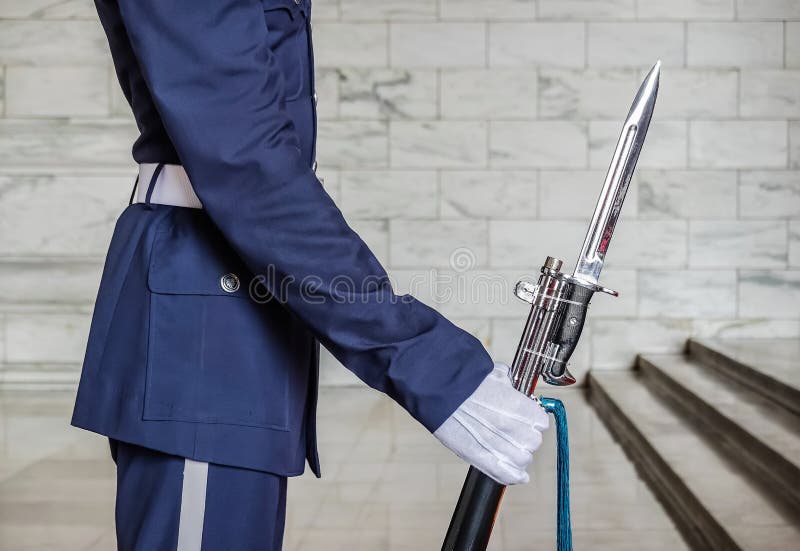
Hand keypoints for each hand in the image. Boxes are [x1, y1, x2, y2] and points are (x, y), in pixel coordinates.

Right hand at [433, 362, 548, 484]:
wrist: (438, 389)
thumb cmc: (463, 379)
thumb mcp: (495, 375)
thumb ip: (510, 385)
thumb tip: (514, 389)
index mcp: (517, 406)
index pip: (541, 422)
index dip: (534, 420)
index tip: (528, 418)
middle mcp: (511, 428)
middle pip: (533, 442)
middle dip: (527, 437)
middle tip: (516, 431)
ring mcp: (496, 445)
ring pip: (522, 459)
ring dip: (519, 454)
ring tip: (509, 447)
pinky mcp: (480, 457)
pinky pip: (506, 474)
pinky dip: (514, 476)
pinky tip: (518, 475)